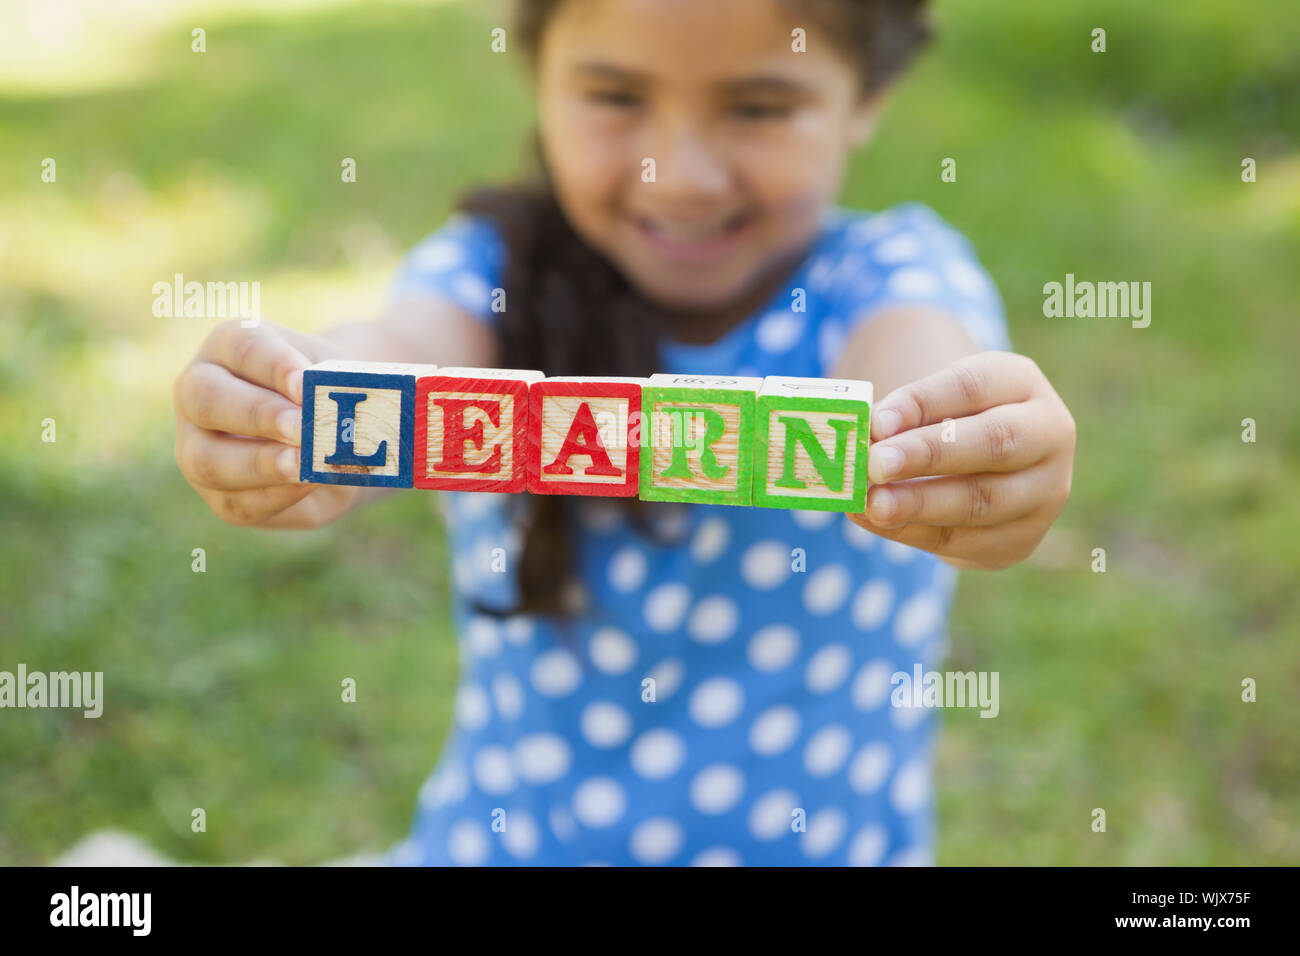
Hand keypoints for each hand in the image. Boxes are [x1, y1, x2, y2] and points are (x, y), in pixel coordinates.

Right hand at [173, 320, 357, 528]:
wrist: (334, 431)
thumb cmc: (329, 390)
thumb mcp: (337, 377)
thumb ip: (334, 388)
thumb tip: (336, 411)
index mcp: (227, 348)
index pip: (242, 347)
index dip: (273, 365)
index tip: (304, 382)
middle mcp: (198, 393)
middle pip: (206, 399)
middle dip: (257, 415)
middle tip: (300, 427)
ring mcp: (199, 447)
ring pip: (206, 461)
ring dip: (258, 464)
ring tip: (301, 465)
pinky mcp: (220, 494)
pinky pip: (236, 502)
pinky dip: (274, 496)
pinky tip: (306, 484)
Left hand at [850, 351, 1075, 569]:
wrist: (980, 471)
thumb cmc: (943, 424)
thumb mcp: (928, 405)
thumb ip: (897, 417)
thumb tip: (863, 435)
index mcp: (1021, 383)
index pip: (974, 386)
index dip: (924, 403)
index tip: (878, 421)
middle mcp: (1048, 433)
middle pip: (995, 442)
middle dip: (930, 454)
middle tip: (877, 463)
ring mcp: (1044, 491)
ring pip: (983, 500)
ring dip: (920, 503)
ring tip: (873, 502)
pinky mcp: (1022, 539)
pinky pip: (965, 540)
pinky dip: (913, 531)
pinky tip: (876, 521)